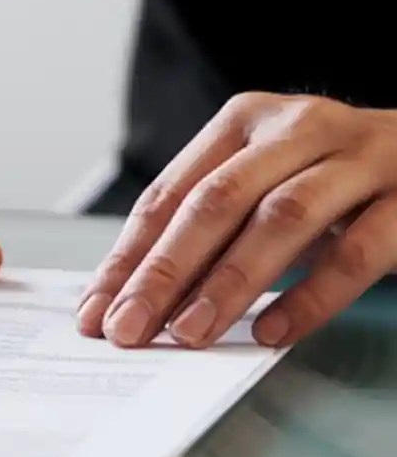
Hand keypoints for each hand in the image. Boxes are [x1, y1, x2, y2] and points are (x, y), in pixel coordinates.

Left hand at [78, 92, 396, 348]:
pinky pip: (358, 250)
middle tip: (128, 329)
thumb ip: (211, 234)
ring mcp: (360, 157)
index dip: (129, 256)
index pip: (170, 194)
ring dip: (229, 281)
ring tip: (190, 334)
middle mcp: (298, 128)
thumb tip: (135, 302)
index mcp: (245, 123)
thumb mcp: (267, 189)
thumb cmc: (336, 184)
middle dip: (164, 272)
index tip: (95, 312)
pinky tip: (273, 331)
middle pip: (215, 202)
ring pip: (281, 217)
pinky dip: (311, 294)